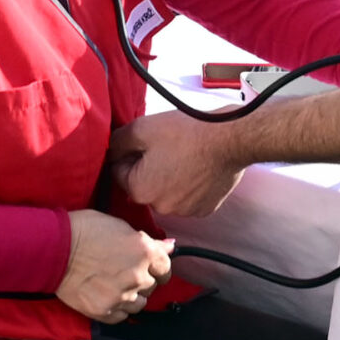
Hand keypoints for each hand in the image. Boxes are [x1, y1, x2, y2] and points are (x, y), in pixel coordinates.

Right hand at [56, 209, 173, 324]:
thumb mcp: (120, 226)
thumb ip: (146, 241)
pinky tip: (109, 295)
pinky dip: (119, 307)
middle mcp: (137, 276)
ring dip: (133, 295)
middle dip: (143, 278)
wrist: (55, 249)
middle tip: (127, 271)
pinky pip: (123, 315)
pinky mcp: (105, 311)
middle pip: (152, 285)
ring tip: (118, 284)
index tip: (152, 266)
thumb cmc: (85, 231)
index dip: (158, 266)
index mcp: (145, 252)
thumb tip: (168, 247)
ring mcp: (121, 296)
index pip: (166, 267)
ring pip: (140, 303)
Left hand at [109, 112, 245, 218]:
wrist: (230, 138)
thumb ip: (118, 141)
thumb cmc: (186, 131)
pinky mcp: (204, 210)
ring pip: (166, 193)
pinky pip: (188, 198)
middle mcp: (159, 208)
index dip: (130, 154)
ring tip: (185, 156)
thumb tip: (109, 150)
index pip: (120, 173)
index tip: (147, 142)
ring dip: (170, 179)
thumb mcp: (143, 127)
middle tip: (167, 147)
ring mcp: (184, 212)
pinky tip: (198, 168)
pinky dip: (189, 186)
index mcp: (140, 190)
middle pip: (144, 185)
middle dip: (149, 168)